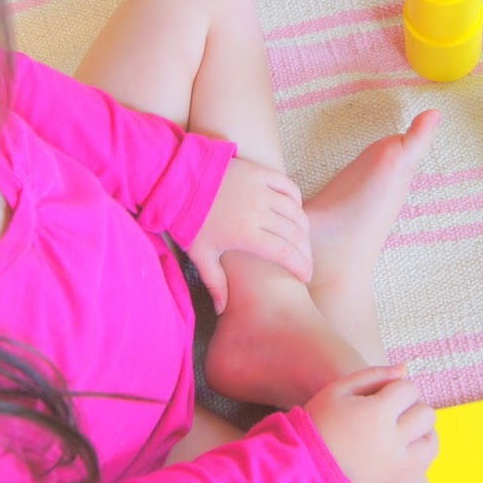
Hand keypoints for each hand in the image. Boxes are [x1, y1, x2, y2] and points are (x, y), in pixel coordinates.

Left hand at [187, 156, 311, 311]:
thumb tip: (222, 309)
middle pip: (295, 233)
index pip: (285, 253)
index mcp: (246, 234)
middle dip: (306, 251)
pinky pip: (288, 185)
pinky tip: (295, 209)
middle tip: (306, 262)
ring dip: (303, 227)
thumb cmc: (188, 220)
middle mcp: (258, 211)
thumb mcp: (200, 254)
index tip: (305, 277)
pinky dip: (296, 198)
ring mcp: (260, 190)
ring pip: (295, 210)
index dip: (301, 266)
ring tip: (303, 240)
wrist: (176, 182)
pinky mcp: (258, 173)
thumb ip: (215, 282)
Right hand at [305, 365, 438, 482]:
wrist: (307, 463)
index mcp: (376, 414)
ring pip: (432, 439)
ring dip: (422, 428)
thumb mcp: (340, 388)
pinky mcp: (395, 476)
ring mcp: (396, 462)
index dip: (396, 386)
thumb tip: (406, 368)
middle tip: (390, 410)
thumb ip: (376, 374)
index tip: (379, 394)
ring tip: (402, 426)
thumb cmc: (321, 420)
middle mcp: (391, 440)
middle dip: (411, 406)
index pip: (409, 389)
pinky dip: (422, 449)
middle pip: (426, 413)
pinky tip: (407, 442)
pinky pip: (426, 462)